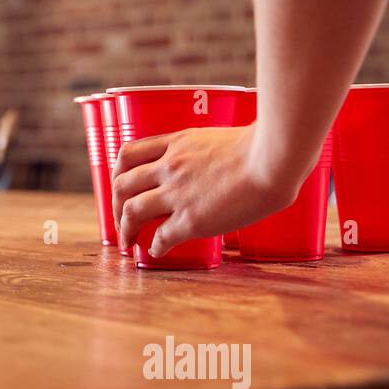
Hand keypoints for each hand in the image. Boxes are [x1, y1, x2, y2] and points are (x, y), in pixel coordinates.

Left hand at [111, 124, 300, 257]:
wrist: (273, 159)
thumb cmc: (263, 146)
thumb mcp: (220, 136)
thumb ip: (203, 150)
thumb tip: (210, 162)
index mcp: (175, 144)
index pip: (129, 154)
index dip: (118, 174)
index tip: (121, 187)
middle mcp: (169, 167)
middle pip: (122, 185)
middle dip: (115, 205)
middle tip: (120, 220)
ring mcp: (177, 193)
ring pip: (132, 211)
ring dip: (124, 230)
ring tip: (127, 242)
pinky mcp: (191, 219)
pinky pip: (160, 237)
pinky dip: (154, 247)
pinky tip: (156, 252)